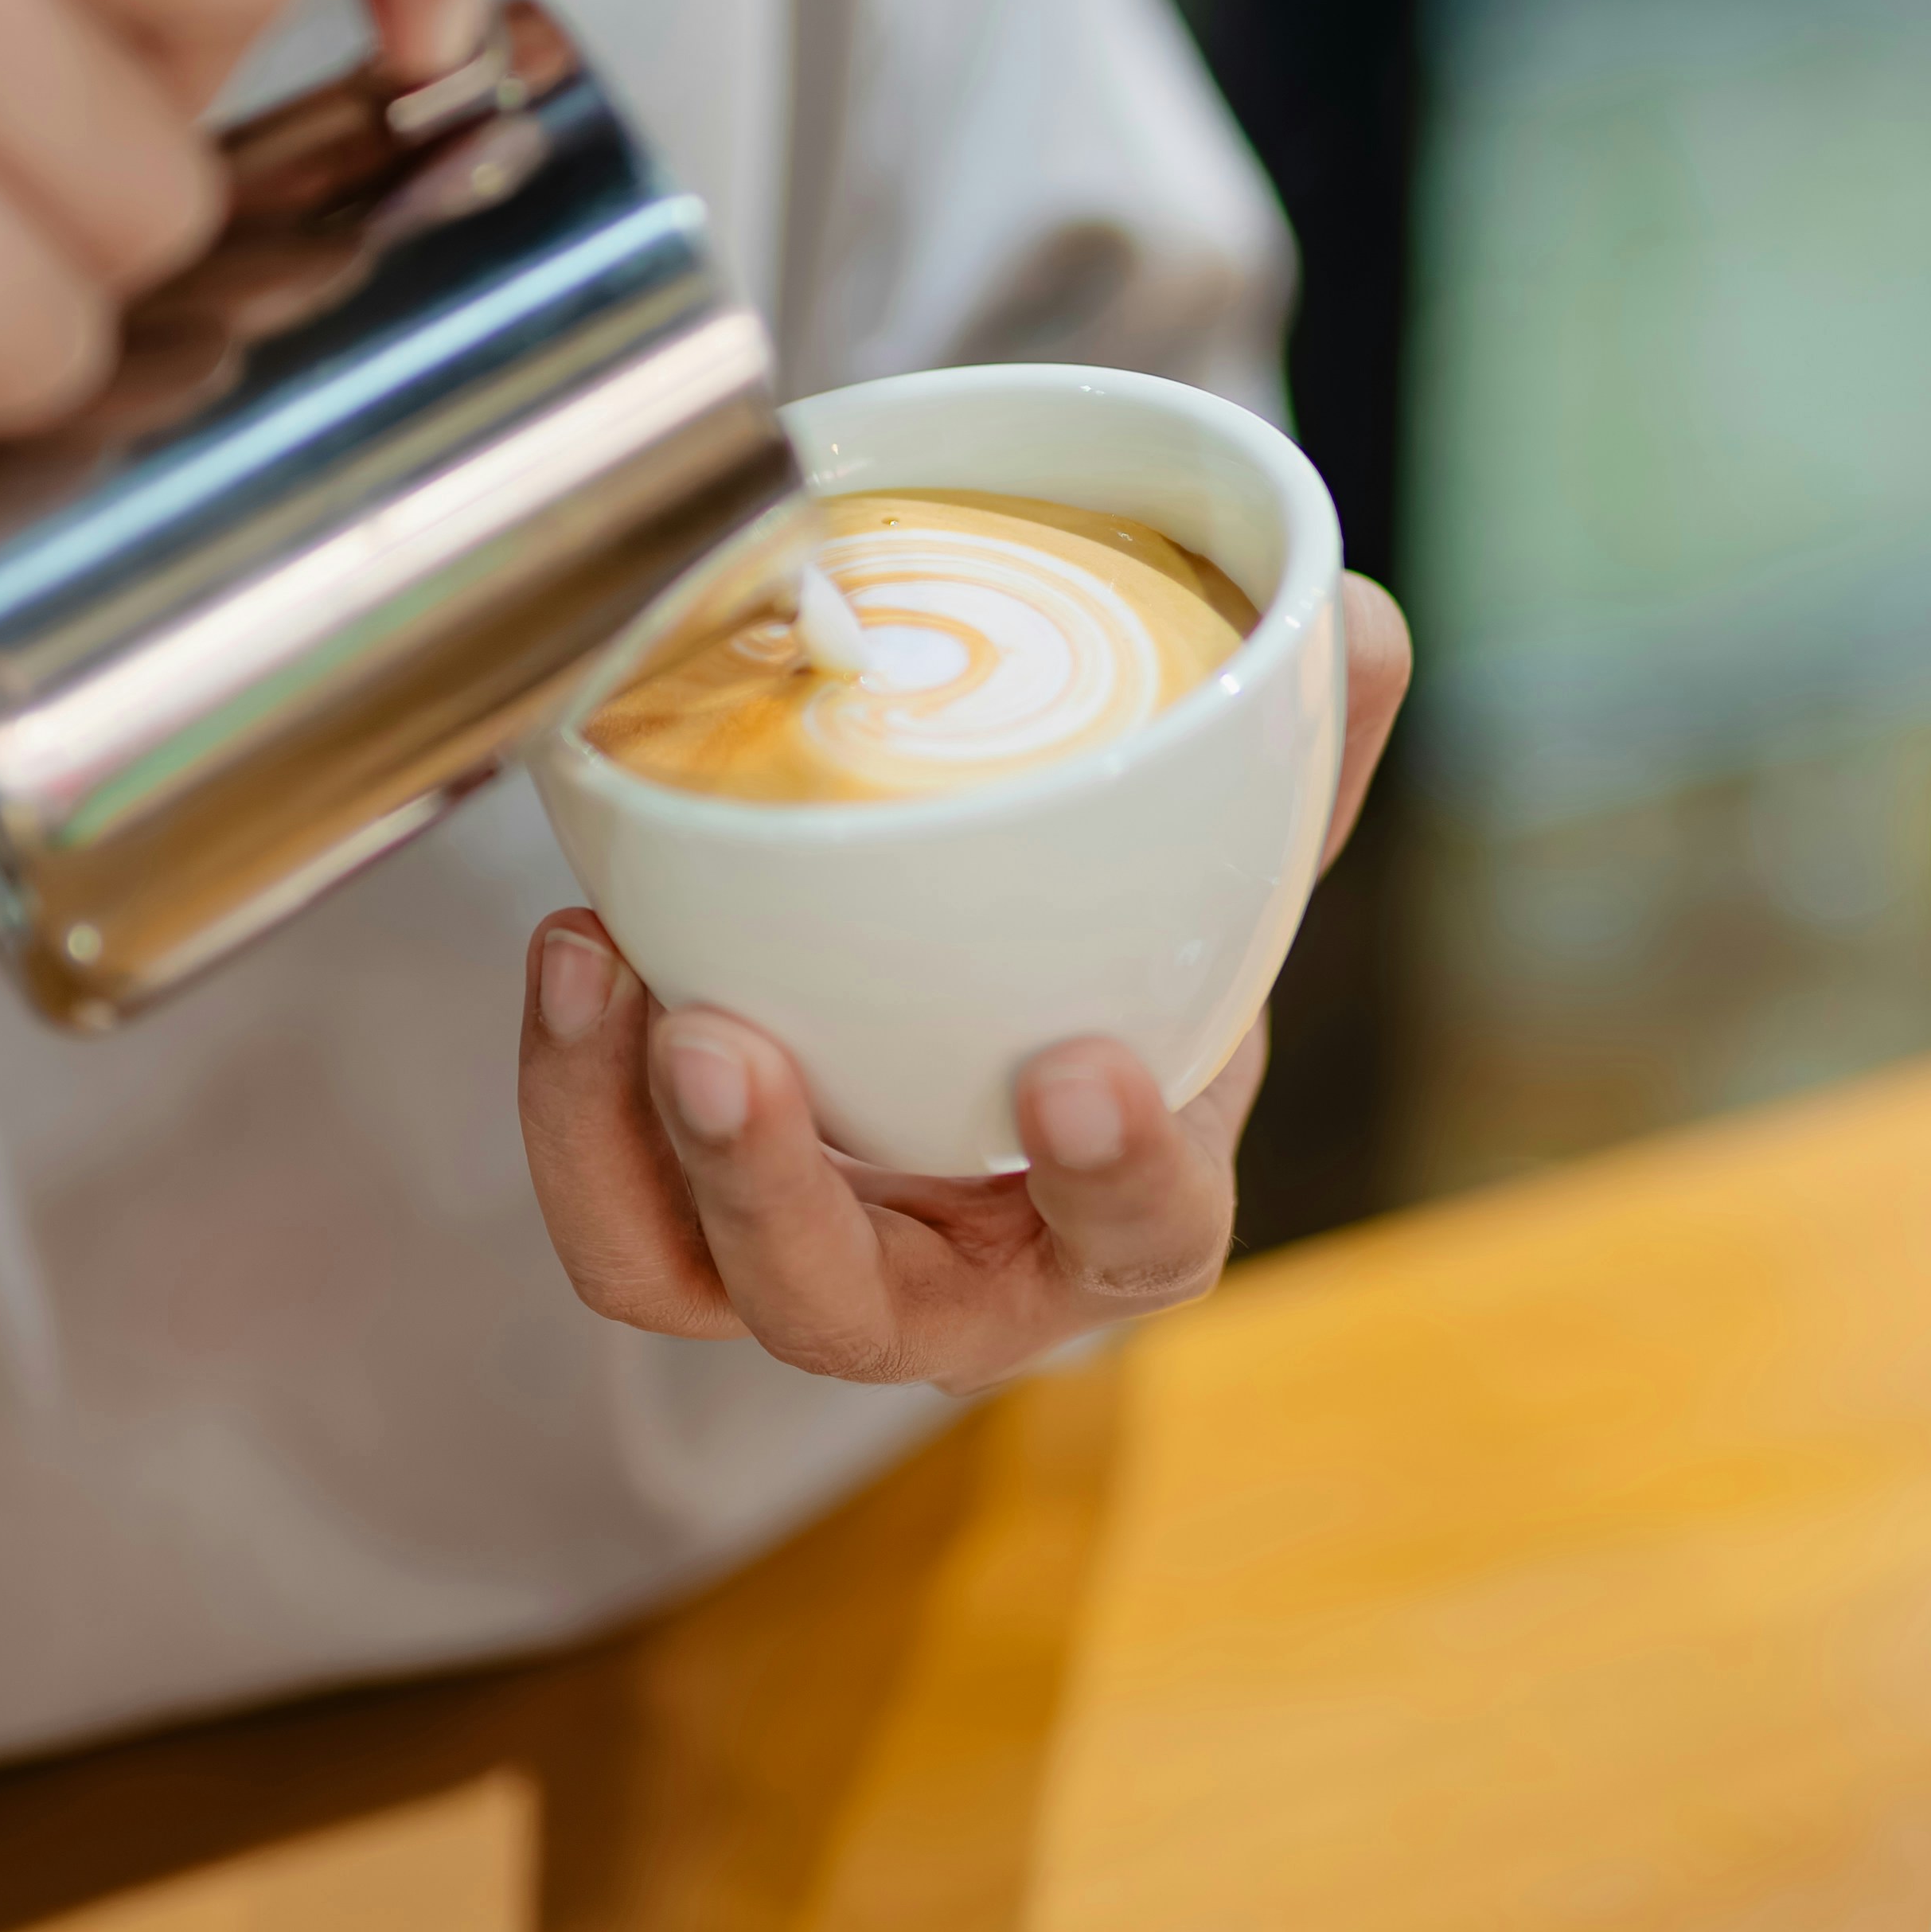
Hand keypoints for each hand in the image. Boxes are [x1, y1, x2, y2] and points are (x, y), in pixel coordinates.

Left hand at [519, 572, 1412, 1383]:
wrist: (1006, 1041)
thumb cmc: (1120, 983)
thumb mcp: (1221, 887)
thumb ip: (1292, 773)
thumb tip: (1359, 621)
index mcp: (1120, 1226)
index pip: (1140, 1241)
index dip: (1116, 1177)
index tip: (1078, 1063)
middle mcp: (953, 1283)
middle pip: (845, 1310)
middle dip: (768, 1192)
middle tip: (718, 1038)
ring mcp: (804, 1264)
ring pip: (683, 1278)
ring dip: (614, 1140)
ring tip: (593, 961)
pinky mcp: (684, 1215)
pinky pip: (612, 1207)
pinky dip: (571, 1093)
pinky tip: (579, 940)